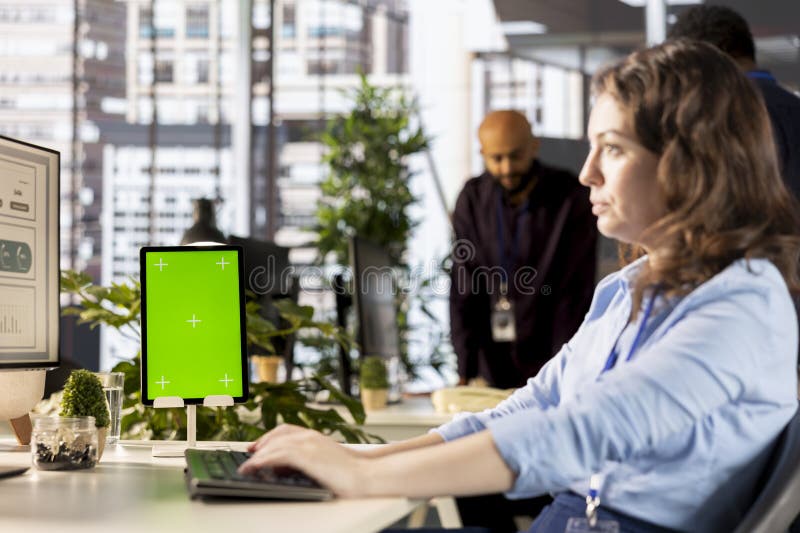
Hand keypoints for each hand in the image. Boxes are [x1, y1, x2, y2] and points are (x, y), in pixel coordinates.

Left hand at [240, 425, 367, 496]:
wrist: (365, 476)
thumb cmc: (350, 473)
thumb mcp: (326, 462)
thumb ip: (308, 460)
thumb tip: (288, 467)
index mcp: (315, 436)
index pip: (286, 430)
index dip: (270, 437)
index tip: (258, 446)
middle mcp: (310, 436)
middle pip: (278, 434)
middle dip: (261, 443)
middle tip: (249, 454)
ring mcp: (308, 444)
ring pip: (275, 445)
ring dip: (258, 455)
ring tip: (246, 466)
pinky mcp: (306, 455)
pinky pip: (277, 455)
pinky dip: (262, 460)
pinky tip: (254, 467)